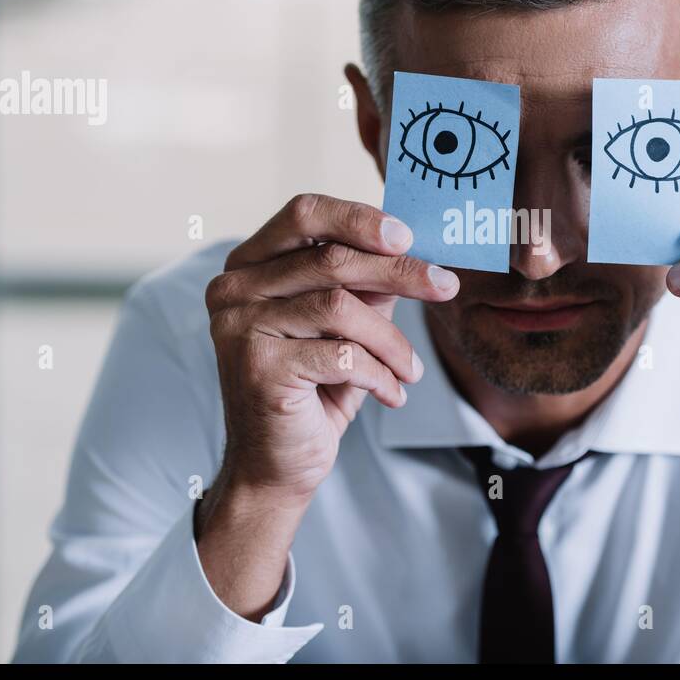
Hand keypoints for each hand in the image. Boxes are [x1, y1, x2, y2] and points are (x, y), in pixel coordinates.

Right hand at [196, 193, 458, 618]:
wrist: (277, 466)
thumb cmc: (313, 389)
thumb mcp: (345, 326)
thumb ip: (366, 284)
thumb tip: (414, 247)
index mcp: (248, 265)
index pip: (303, 214)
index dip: (358, 217)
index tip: (408, 235)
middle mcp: (233, 289)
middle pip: (331, 259)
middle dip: (399, 272)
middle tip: (446, 286)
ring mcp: (239, 327)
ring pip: (340, 308)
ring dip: (392, 341)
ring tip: (411, 370)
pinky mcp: (259, 368)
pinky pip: (342, 355)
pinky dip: (379, 374)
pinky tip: (392, 393)